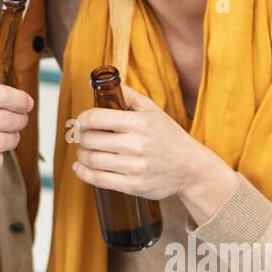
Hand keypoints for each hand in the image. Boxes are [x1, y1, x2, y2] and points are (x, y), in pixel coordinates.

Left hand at [69, 86, 227, 203]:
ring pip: (92, 159)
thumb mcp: (151, 110)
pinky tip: (80, 167)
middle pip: (90, 139)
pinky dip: (83, 173)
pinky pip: (98, 179)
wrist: (191, 169)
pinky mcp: (134, 186)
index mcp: (140, 123)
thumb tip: (93, 85)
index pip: (96, 118)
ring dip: (81, 155)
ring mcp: (135, 167)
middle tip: (83, 137)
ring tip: (84, 151)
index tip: (80, 122)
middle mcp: (137, 145)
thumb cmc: (168, 136)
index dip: (81, 119)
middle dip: (81, 137)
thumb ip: (124, 95)